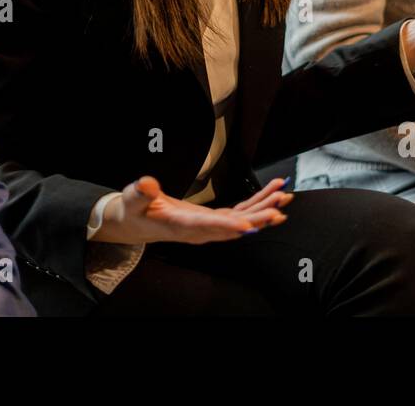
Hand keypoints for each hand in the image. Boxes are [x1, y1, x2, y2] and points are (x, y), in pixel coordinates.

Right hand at [92, 176, 291, 245]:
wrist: (135, 223)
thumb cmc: (133, 210)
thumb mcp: (131, 200)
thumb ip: (140, 193)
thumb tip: (146, 183)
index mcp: (179, 226)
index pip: (206, 227)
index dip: (227, 227)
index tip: (248, 226)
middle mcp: (198, 231)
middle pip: (232, 226)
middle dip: (256, 217)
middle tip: (278, 207)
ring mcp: (208, 227)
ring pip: (240, 220)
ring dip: (263, 209)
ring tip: (283, 196)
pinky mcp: (212, 221)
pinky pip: (238, 213)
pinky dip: (256, 204)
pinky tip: (272, 194)